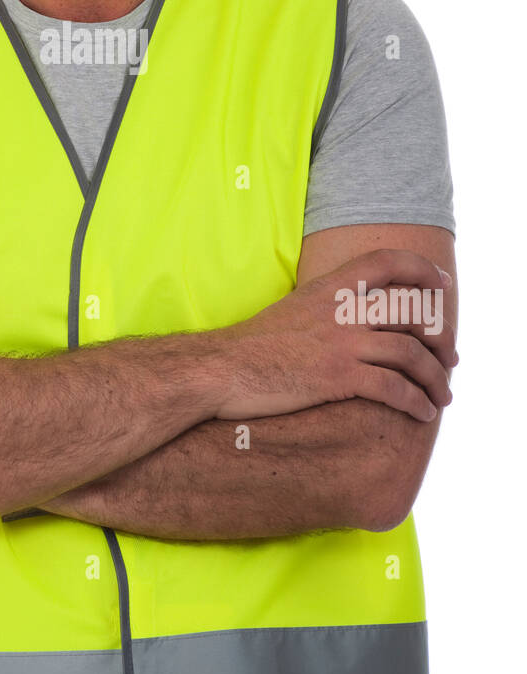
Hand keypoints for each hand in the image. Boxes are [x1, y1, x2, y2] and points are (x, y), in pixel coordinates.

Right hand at [209, 249, 455, 422]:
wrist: (224, 369)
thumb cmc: (255, 344)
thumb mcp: (296, 308)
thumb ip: (330, 306)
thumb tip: (358, 317)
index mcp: (331, 287)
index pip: (387, 261)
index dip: (422, 269)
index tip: (442, 285)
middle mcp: (343, 310)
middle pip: (412, 311)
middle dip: (441, 336)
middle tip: (450, 356)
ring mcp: (342, 343)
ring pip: (411, 354)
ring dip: (436, 377)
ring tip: (443, 395)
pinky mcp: (338, 378)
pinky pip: (394, 388)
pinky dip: (416, 402)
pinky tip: (423, 412)